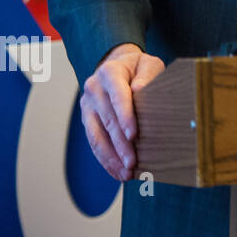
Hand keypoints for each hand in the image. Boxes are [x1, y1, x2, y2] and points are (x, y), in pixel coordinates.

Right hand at [79, 43, 164, 181]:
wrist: (118, 65)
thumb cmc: (138, 68)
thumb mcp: (148, 63)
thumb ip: (147, 75)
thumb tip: (140, 90)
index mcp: (109, 73)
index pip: (117, 96)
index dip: (125, 116)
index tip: (133, 135)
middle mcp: (93, 89)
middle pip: (107, 120)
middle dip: (120, 144)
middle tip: (132, 162)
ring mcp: (87, 105)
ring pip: (97, 136)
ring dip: (111, 157)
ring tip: (126, 173)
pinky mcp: (87, 119)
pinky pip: (94, 142)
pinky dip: (105, 159)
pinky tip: (116, 172)